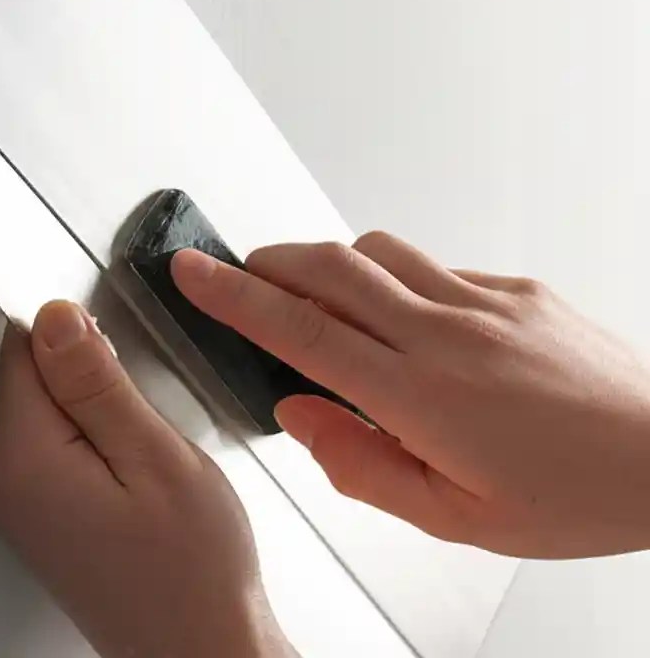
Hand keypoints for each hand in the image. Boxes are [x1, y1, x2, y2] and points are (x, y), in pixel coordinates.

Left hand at [0, 301, 295, 657]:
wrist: (198, 646)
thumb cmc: (191, 575)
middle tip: (138, 420)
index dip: (75, 331)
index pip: (21, 345)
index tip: (114, 353)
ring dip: (90, 409)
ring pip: (42, 405)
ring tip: (137, 454)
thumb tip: (54, 317)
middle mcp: (1, 479)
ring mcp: (13, 499)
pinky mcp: (33, 510)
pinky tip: (127, 474)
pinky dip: (88, 439)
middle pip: (28, 374)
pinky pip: (49, 440)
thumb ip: (96, 383)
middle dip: (85, 374)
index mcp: (22, 459)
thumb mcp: (156, 458)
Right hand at [172, 232, 649, 558]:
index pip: (300, 329)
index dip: (233, 296)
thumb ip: (360, 464)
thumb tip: (298, 414)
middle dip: (267, 260)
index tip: (192, 273)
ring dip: (328, 262)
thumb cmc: (577, 497)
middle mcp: (448, 333)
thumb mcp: (454, 518)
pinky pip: (434, 266)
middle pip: (329, 267)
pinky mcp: (518, 288)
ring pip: (379, 251)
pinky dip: (395, 278)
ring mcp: (486, 301)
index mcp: (420, 395)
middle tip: (233, 269)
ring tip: (312, 293)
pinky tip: (401, 317)